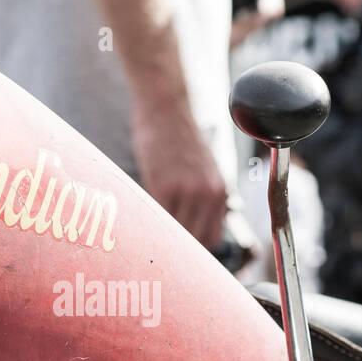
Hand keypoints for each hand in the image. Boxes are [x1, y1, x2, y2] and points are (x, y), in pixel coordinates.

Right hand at [131, 99, 228, 248]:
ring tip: (148, 241)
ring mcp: (187, 190)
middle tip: (161, 253)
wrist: (166, 106)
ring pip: (176, 232)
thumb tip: (186, 227)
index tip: (180, 254)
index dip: (195, 250)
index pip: (212, 238)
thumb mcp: (202, 169)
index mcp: (220, 191)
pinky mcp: (164, 185)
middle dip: (178, 250)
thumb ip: (200, 197)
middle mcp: (209, 193)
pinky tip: (141, 224)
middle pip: (195, 241)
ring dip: (162, 239)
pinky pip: (158, 217)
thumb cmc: (179, 136)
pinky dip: (149, 224)